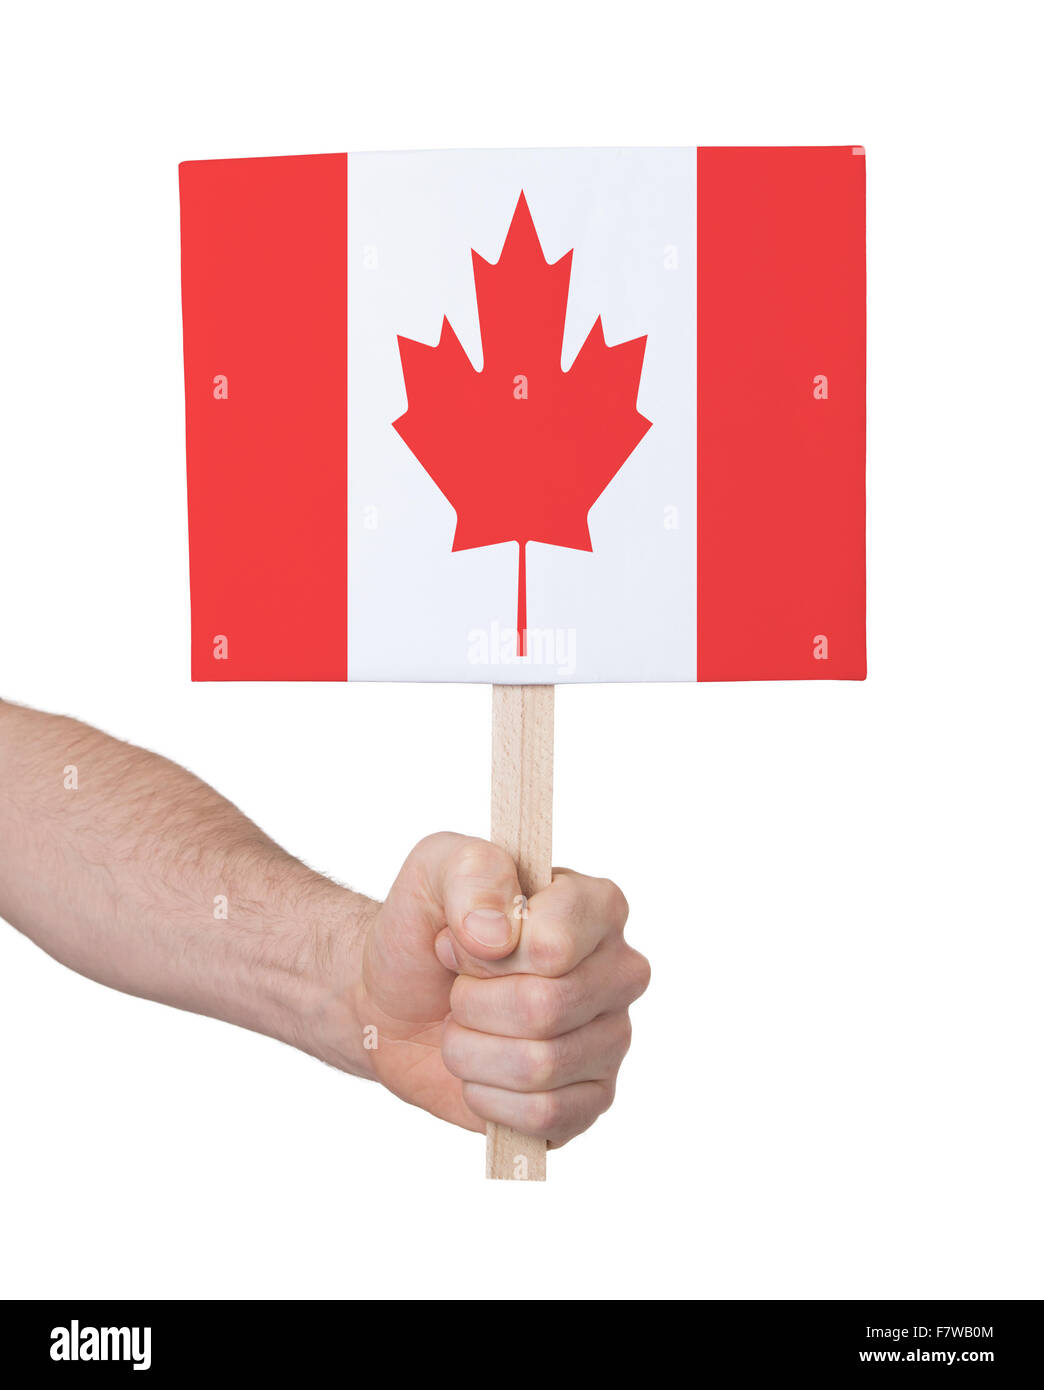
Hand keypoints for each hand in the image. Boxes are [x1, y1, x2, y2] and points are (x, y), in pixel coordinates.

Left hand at [347, 833, 649, 1145]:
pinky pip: (545, 1116)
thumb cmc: (424, 928)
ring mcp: (611, 1038)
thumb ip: (471, 872)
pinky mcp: (592, 1099)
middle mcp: (619, 971)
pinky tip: (480, 1072)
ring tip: (463, 1028)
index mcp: (597, 907)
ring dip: (472, 1052)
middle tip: (457, 989)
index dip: (484, 951)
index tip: (458, 939)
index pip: (554, 945)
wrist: (393, 999)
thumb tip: (496, 935)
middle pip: (546, 1008)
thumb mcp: (434, 868)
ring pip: (539, 1065)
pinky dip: (488, 1098)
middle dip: (473, 1004)